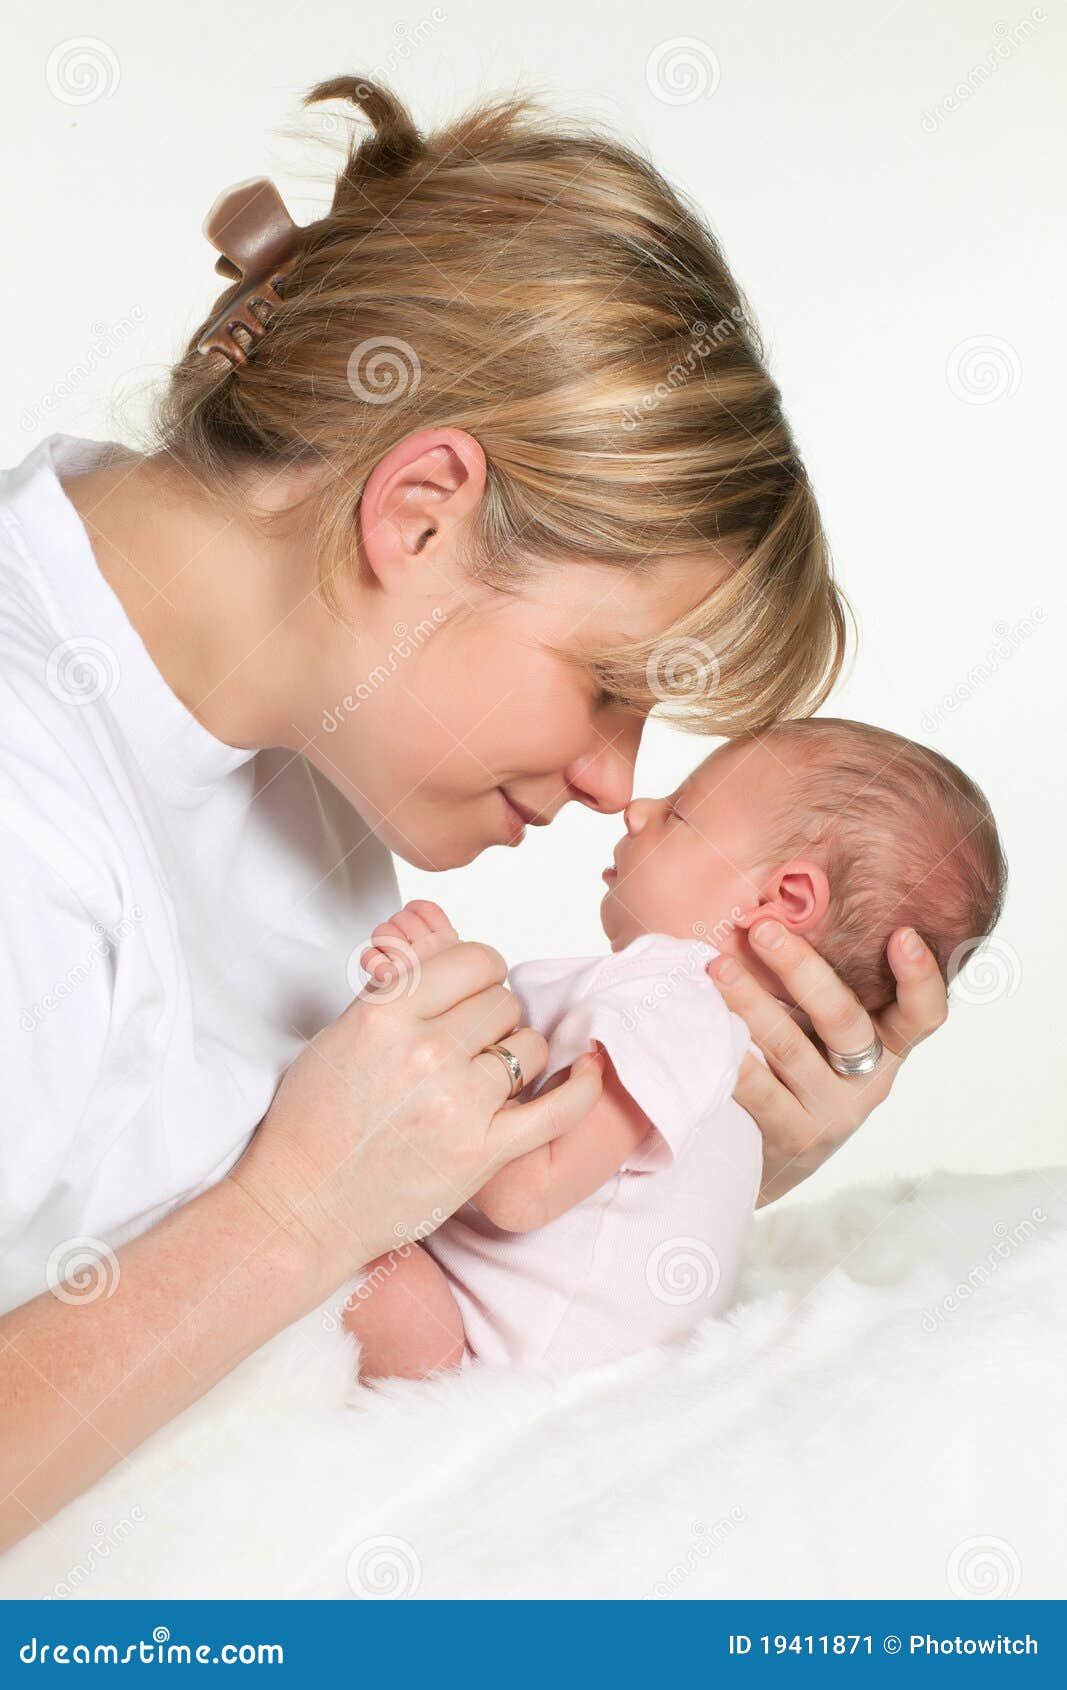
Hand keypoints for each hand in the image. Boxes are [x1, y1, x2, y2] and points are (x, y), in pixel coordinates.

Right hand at [232, 900, 602, 1290]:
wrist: (303, 1206)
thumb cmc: (312, 1123)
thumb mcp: (340, 1033)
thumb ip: (397, 989)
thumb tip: (443, 947)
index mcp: (385, 1012)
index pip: (474, 960)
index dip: (479, 973)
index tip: (471, 992)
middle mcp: (425, 1050)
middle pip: (503, 1002)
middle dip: (491, 1018)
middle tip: (467, 1045)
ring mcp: (458, 1102)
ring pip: (529, 1047)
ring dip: (515, 1057)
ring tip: (486, 1078)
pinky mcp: (483, 1151)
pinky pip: (557, 1108)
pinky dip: (580, 1087)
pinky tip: (588, 1071)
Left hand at [708, 922, 947, 1204]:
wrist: (767, 1156)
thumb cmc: (796, 1068)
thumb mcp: (824, 1029)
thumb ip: (821, 981)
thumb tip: (777, 899)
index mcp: (887, 1044)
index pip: (923, 1015)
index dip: (920, 978)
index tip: (902, 933)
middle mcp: (868, 1079)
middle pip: (844, 1020)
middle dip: (802, 970)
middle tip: (764, 928)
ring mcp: (830, 1112)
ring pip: (791, 1049)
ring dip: (751, 1002)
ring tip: (716, 967)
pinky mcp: (790, 1136)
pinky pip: (757, 1091)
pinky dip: (731, 1056)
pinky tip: (704, 1027)